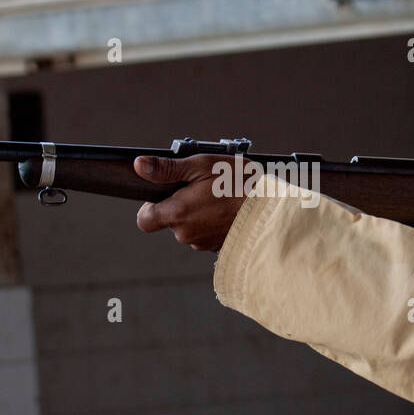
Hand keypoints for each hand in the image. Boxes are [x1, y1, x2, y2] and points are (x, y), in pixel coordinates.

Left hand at [133, 154, 254, 250]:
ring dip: (200, 214)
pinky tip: (229, 209)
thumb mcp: (202, 166)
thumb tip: (140, 166)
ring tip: (221, 197)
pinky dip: (214, 223)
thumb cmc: (240, 185)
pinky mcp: (219, 248)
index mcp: (177, 213)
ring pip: (191, 228)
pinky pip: (208, 234)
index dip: (151, 207)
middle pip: (171, 222)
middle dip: (182, 205)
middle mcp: (186, 233)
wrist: (273, 211)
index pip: (145, 220)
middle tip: (202, 188)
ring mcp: (203, 243)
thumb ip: (168, 169)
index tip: (165, 194)